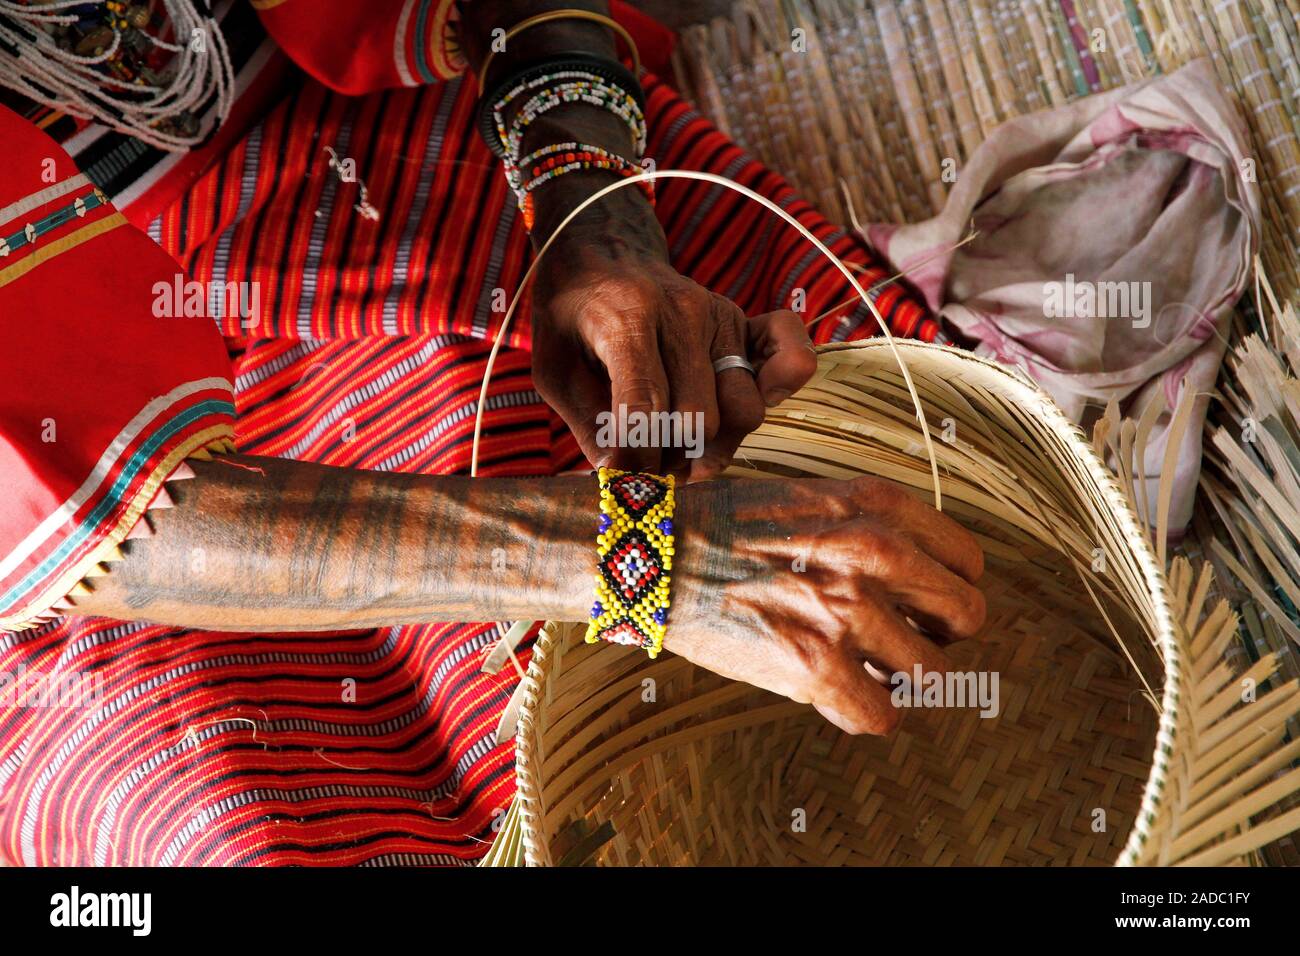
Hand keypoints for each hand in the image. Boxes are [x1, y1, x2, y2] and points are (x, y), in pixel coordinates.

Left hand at [529, 176, 816, 480]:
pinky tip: (739, 407)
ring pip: (744, 411)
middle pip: (700, 420)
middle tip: (647, 461)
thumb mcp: (553, 368)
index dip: (633, 458)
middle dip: (672, 458)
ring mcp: (722, 317)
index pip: (646, 409)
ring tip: (681, 447)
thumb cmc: (572, 316)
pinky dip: (781, 389)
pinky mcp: (745, 325)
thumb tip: (624, 478)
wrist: (602, 252)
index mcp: (628, 317)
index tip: (620, 473)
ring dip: (714, 446)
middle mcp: (685, 313)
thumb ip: (585, 425)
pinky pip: (792, 361)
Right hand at [669, 475, 986, 734]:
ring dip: (897, 680)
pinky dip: (860, 714)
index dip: (945, 591)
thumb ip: (869, 530)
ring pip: (932, 674)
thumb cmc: (723, 526)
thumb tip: (917, 581)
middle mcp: (874, 552)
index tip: (918, 607)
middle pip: (966, 617)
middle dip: (936, 637)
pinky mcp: (814, 665)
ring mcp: (846, 610)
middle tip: (898, 643)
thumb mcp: (810, 500)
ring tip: (859, 670)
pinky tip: (831, 694)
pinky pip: (881, 716)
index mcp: (877, 506)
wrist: (654, 552)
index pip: (968, 562)